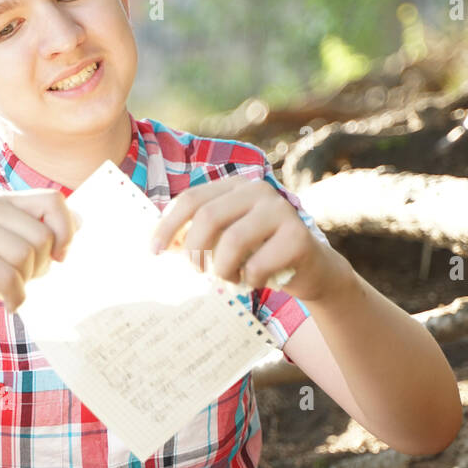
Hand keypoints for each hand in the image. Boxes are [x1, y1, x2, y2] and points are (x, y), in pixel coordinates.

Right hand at [0, 189, 79, 325]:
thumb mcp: (8, 254)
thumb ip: (38, 237)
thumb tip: (82, 221)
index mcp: (0, 202)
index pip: (53, 199)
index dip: (66, 231)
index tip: (60, 258)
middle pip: (42, 235)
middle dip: (41, 267)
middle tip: (22, 281)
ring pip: (25, 256)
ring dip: (25, 284)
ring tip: (10, 291)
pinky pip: (6, 275)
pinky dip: (14, 296)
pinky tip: (7, 303)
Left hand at [148, 175, 343, 303]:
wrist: (312, 270)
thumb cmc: (260, 255)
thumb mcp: (226, 239)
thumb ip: (199, 234)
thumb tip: (160, 244)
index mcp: (236, 185)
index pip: (192, 199)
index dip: (168, 226)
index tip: (154, 251)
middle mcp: (259, 190)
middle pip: (208, 217)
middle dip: (195, 251)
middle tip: (198, 271)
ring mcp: (281, 210)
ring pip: (232, 241)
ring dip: (223, 270)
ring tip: (229, 279)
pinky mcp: (298, 236)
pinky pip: (258, 265)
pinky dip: (249, 281)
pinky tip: (255, 281)